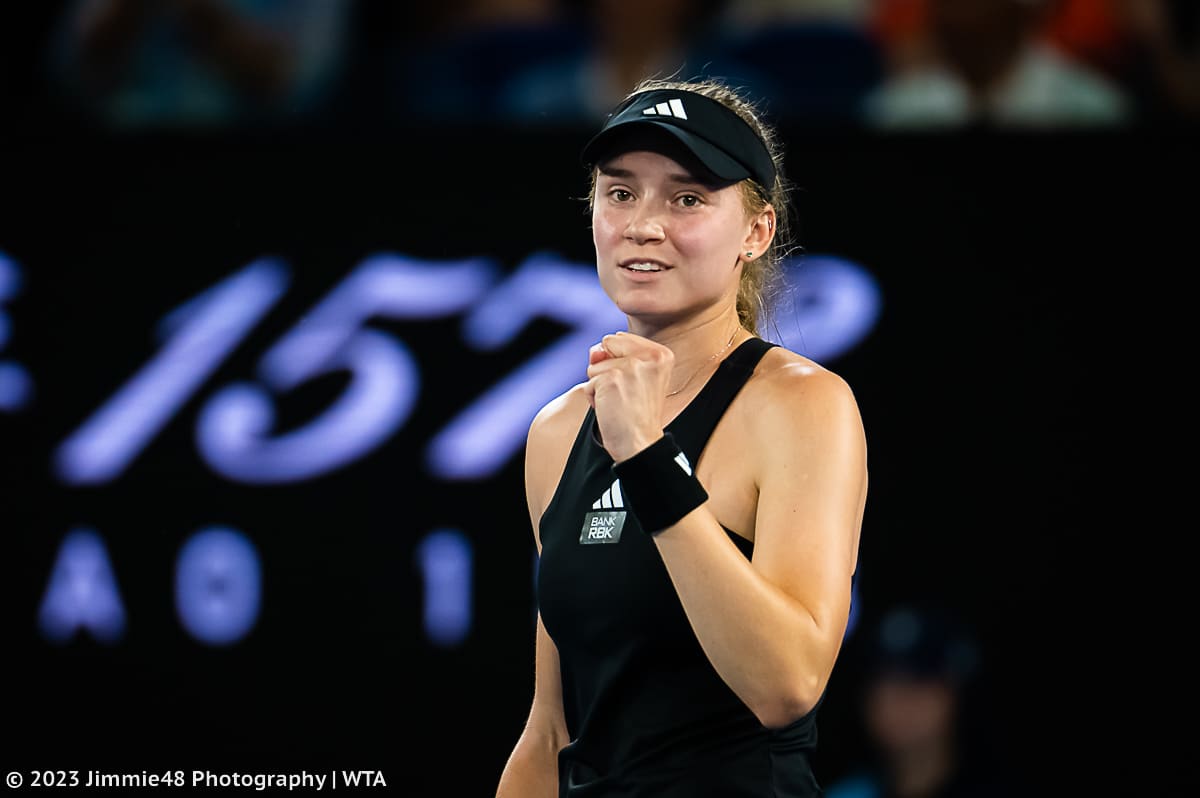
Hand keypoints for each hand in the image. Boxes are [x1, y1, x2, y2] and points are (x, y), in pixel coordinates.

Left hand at [583, 332, 671, 461]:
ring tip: (619, 403)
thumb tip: (595, 350)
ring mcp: (631, 366)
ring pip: (595, 366)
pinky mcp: (612, 379)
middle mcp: (650, 356)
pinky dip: (594, 399)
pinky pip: (589, 383)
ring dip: (600, 387)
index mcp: (661, 353)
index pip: (619, 339)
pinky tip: (611, 410)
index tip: (634, 385)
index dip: (618, 363)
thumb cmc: (636, 414)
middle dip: (606, 370)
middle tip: (626, 394)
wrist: (640, 444)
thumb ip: (613, 355)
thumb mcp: (633, 378)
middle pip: (606, 346)